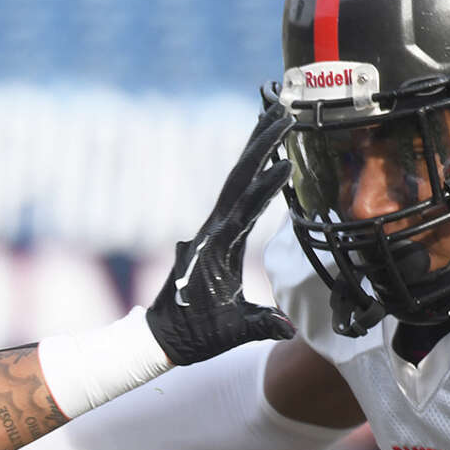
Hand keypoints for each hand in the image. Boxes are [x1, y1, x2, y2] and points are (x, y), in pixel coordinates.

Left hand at [145, 101, 296, 365]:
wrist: (162, 337)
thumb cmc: (195, 335)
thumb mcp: (231, 332)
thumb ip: (259, 325)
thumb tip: (287, 328)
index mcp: (217, 249)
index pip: (246, 209)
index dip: (266, 186)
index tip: (287, 161)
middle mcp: (212, 231)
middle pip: (239, 178)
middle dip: (260, 144)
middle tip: (283, 112)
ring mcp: (212, 229)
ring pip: (235, 180)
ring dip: (255, 148)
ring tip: (275, 115)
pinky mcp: (215, 234)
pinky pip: (235, 194)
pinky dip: (250, 170)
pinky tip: (262, 154)